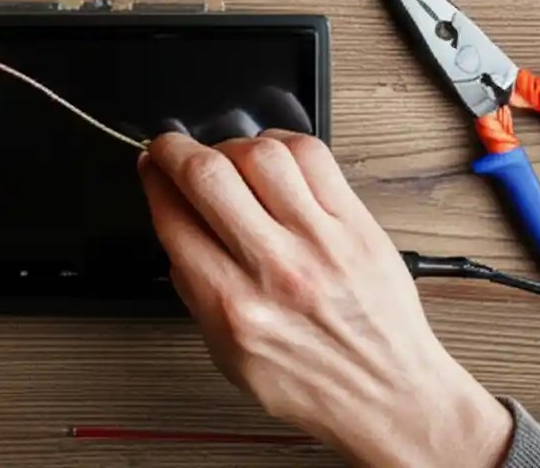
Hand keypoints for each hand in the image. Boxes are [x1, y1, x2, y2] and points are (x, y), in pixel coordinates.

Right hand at [139, 131, 512, 466]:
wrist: (389, 396)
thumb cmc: (314, 382)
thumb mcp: (227, 356)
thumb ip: (195, 292)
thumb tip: (175, 227)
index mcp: (234, 308)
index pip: (174, 220)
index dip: (152, 182)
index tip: (150, 169)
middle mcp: (276, 269)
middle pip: (209, 177)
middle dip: (174, 150)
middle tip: (169, 147)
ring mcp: (321, 241)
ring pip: (261, 154)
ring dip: (230, 145)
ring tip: (226, 157)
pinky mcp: (357, 223)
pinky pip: (313, 156)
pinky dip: (281, 142)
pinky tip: (272, 156)